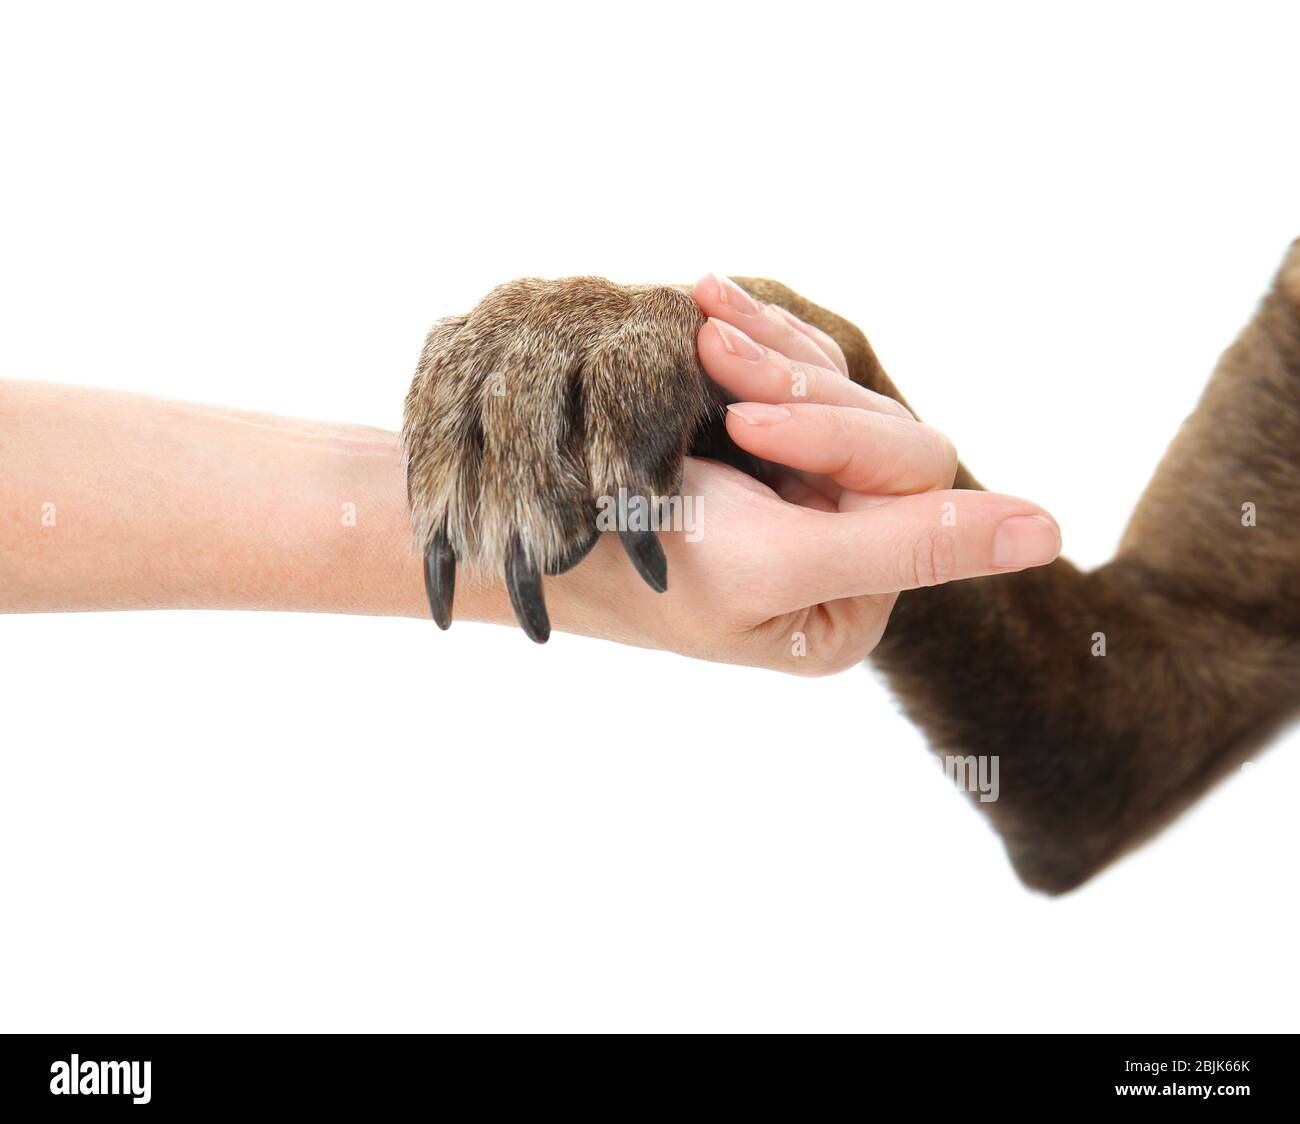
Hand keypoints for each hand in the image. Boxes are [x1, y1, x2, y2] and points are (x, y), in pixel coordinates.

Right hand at [526, 276, 1061, 673]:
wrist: (511, 527)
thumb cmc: (637, 563)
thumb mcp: (777, 561)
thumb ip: (912, 545)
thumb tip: (1048, 533)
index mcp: (850, 605)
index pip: (909, 483)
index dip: (837, 432)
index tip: (747, 419)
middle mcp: (839, 552)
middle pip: (877, 426)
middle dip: (795, 380)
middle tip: (707, 342)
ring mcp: (794, 496)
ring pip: (832, 388)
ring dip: (768, 347)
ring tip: (697, 315)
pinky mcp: (752, 449)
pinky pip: (789, 371)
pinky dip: (753, 333)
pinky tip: (708, 301)